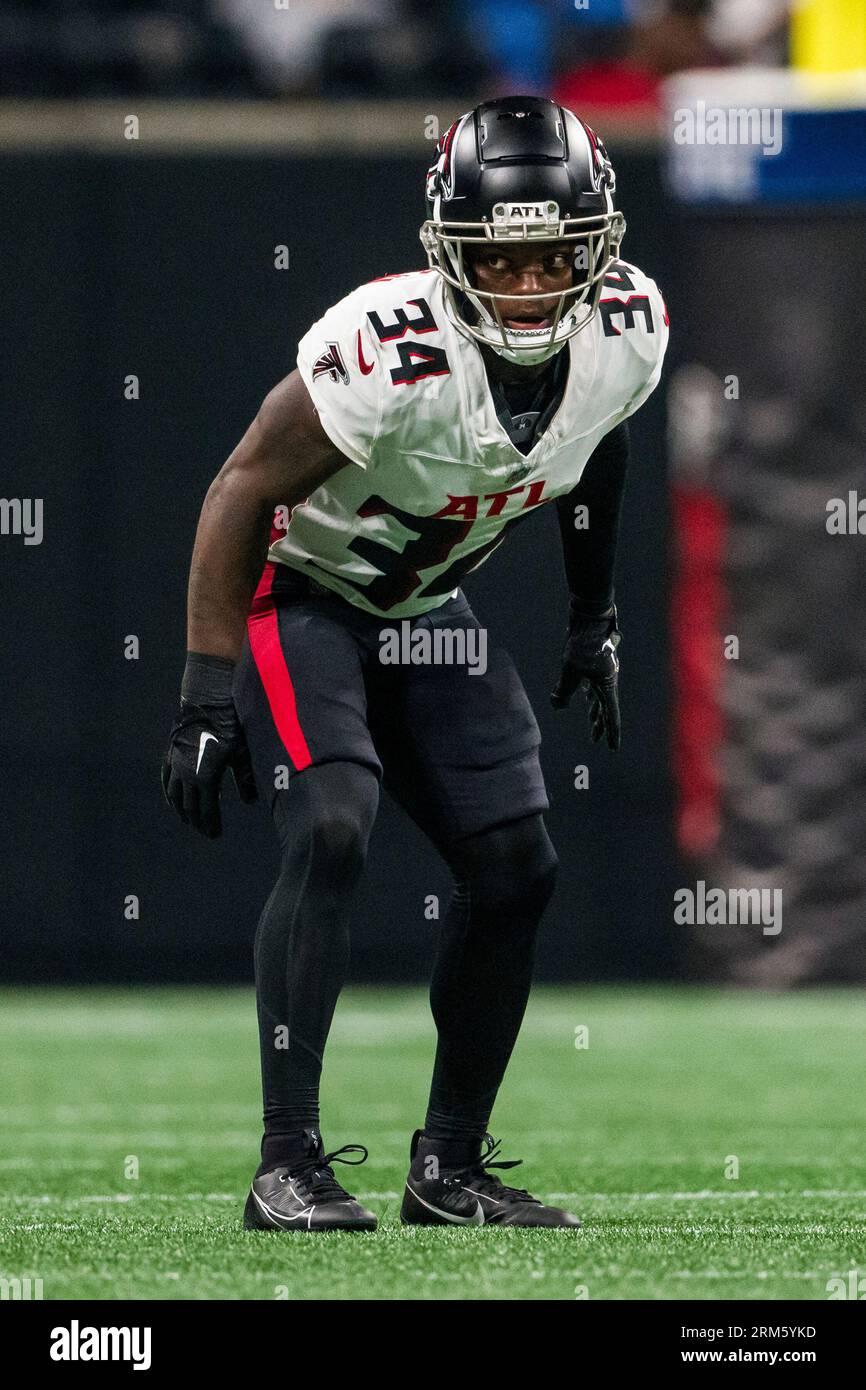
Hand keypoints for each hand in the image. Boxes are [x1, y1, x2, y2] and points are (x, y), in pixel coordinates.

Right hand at [161, 700, 256, 837]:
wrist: (207, 701)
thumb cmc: (230, 726)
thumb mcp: (242, 753)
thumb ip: (245, 778)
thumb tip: (250, 801)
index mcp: (205, 777)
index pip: (206, 810)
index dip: (210, 824)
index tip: (215, 835)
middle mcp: (187, 774)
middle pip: (189, 807)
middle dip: (197, 822)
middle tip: (205, 832)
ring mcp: (176, 763)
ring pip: (175, 795)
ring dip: (181, 810)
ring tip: (189, 820)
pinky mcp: (170, 753)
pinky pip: (166, 779)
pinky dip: (170, 793)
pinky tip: (173, 799)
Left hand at [550, 607, 621, 749]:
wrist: (589, 620)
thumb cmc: (582, 646)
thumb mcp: (569, 671)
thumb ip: (563, 691)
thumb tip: (557, 705)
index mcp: (607, 686)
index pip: (612, 715)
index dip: (612, 733)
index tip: (614, 747)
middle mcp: (608, 681)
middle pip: (606, 708)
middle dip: (601, 725)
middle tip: (595, 740)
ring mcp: (603, 672)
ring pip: (600, 696)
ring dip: (595, 710)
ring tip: (592, 723)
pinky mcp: (596, 664)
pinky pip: (595, 685)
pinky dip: (590, 694)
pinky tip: (585, 697)